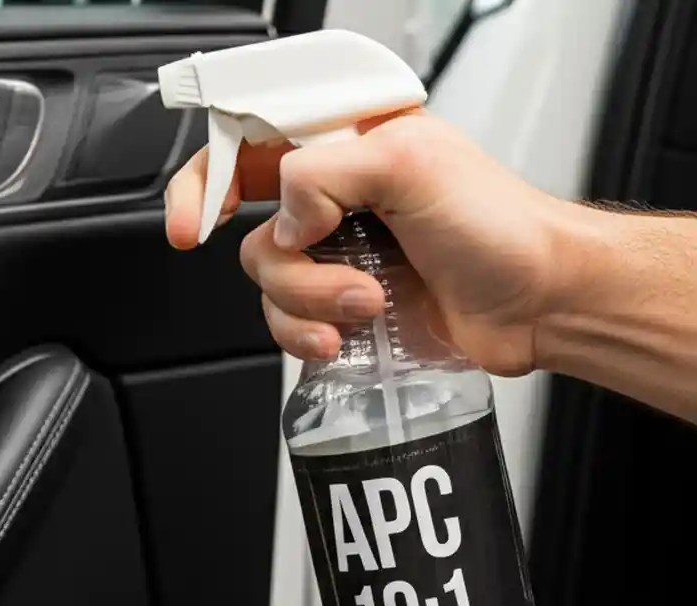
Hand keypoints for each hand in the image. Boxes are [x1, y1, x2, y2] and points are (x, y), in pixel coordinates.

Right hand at [164, 110, 578, 376]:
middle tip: (306, 258)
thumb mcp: (413, 164)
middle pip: (244, 221)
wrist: (539, 304)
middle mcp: (334, 196)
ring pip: (266, 280)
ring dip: (312, 299)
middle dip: (283, 256)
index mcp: (346, 142)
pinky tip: (348, 333)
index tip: (197, 219)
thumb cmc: (502, 228)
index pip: (250, 142)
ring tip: (368, 300)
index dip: (209, 177)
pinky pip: (285, 323)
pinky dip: (308, 333)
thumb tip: (287, 216)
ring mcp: (335, 254)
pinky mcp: (339, 306)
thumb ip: (325, 173)